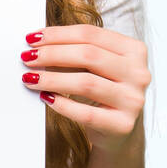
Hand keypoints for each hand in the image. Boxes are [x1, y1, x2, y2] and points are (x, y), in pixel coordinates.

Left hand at [20, 25, 150, 154]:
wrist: (120, 132)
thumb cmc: (104, 94)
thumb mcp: (98, 68)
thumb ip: (77, 53)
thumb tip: (39, 45)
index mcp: (134, 50)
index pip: (91, 34)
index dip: (58, 34)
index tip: (33, 39)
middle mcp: (138, 73)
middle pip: (88, 55)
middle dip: (52, 54)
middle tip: (27, 58)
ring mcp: (133, 100)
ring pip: (86, 83)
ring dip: (52, 79)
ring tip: (30, 78)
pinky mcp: (122, 124)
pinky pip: (85, 113)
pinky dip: (62, 104)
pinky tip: (46, 98)